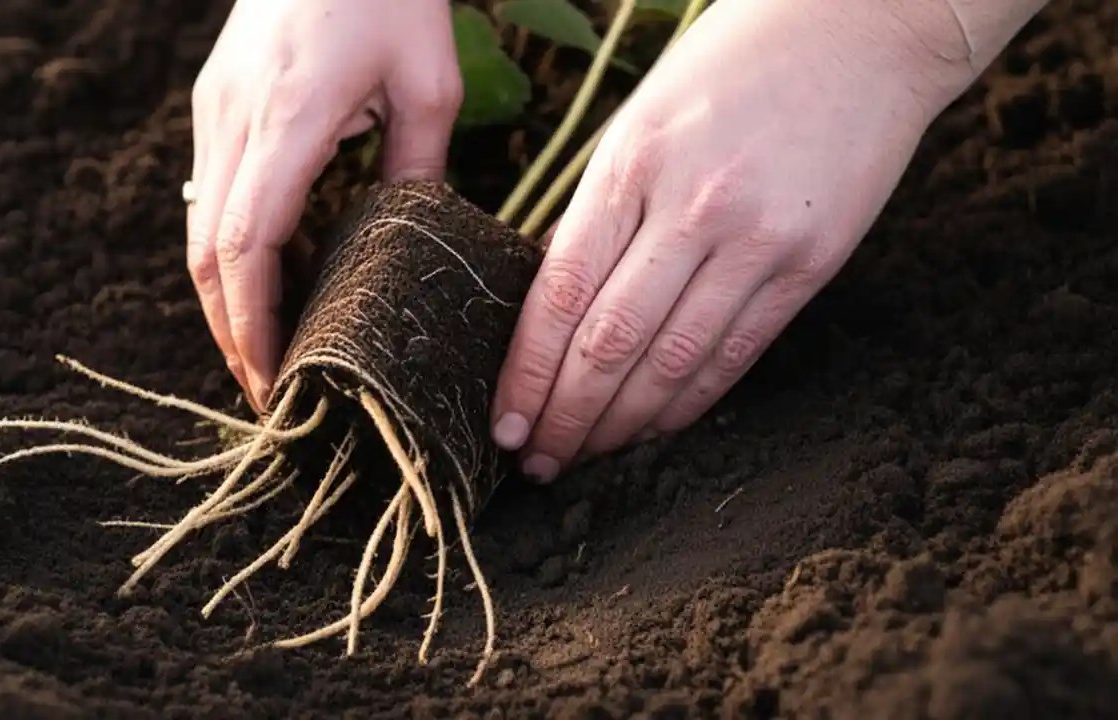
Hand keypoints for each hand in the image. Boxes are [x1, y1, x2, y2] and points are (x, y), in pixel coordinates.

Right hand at [186, 0, 461, 410]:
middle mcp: (233, 120)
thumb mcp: (428, 84)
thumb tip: (412, 237)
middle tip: (269, 389)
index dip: (252, 324)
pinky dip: (234, 249)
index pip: (247, 247)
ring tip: (270, 347)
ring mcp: (214, 109)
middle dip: (231, 330)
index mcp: (287, 120)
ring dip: (227, 295)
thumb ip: (417, 169)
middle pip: (208, 252)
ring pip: (201, 227)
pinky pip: (214, 192)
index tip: (273, 380)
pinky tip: (273, 277)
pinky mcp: (216, 100)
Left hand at [490, 0, 975, 480]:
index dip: (527, 373)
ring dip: (621, 426)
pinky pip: (738, 355)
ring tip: (584, 458)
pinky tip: (653, 431)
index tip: (503, 424)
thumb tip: (561, 304)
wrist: (862, 29)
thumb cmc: (734, 66)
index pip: (562, 294)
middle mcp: (692, 207)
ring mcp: (757, 240)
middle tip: (534, 463)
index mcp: (632, 163)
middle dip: (564, 416)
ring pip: (672, 363)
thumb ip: (602, 211)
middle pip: (610, 343)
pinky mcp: (811, 263)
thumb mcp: (643, 120)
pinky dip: (688, 403)